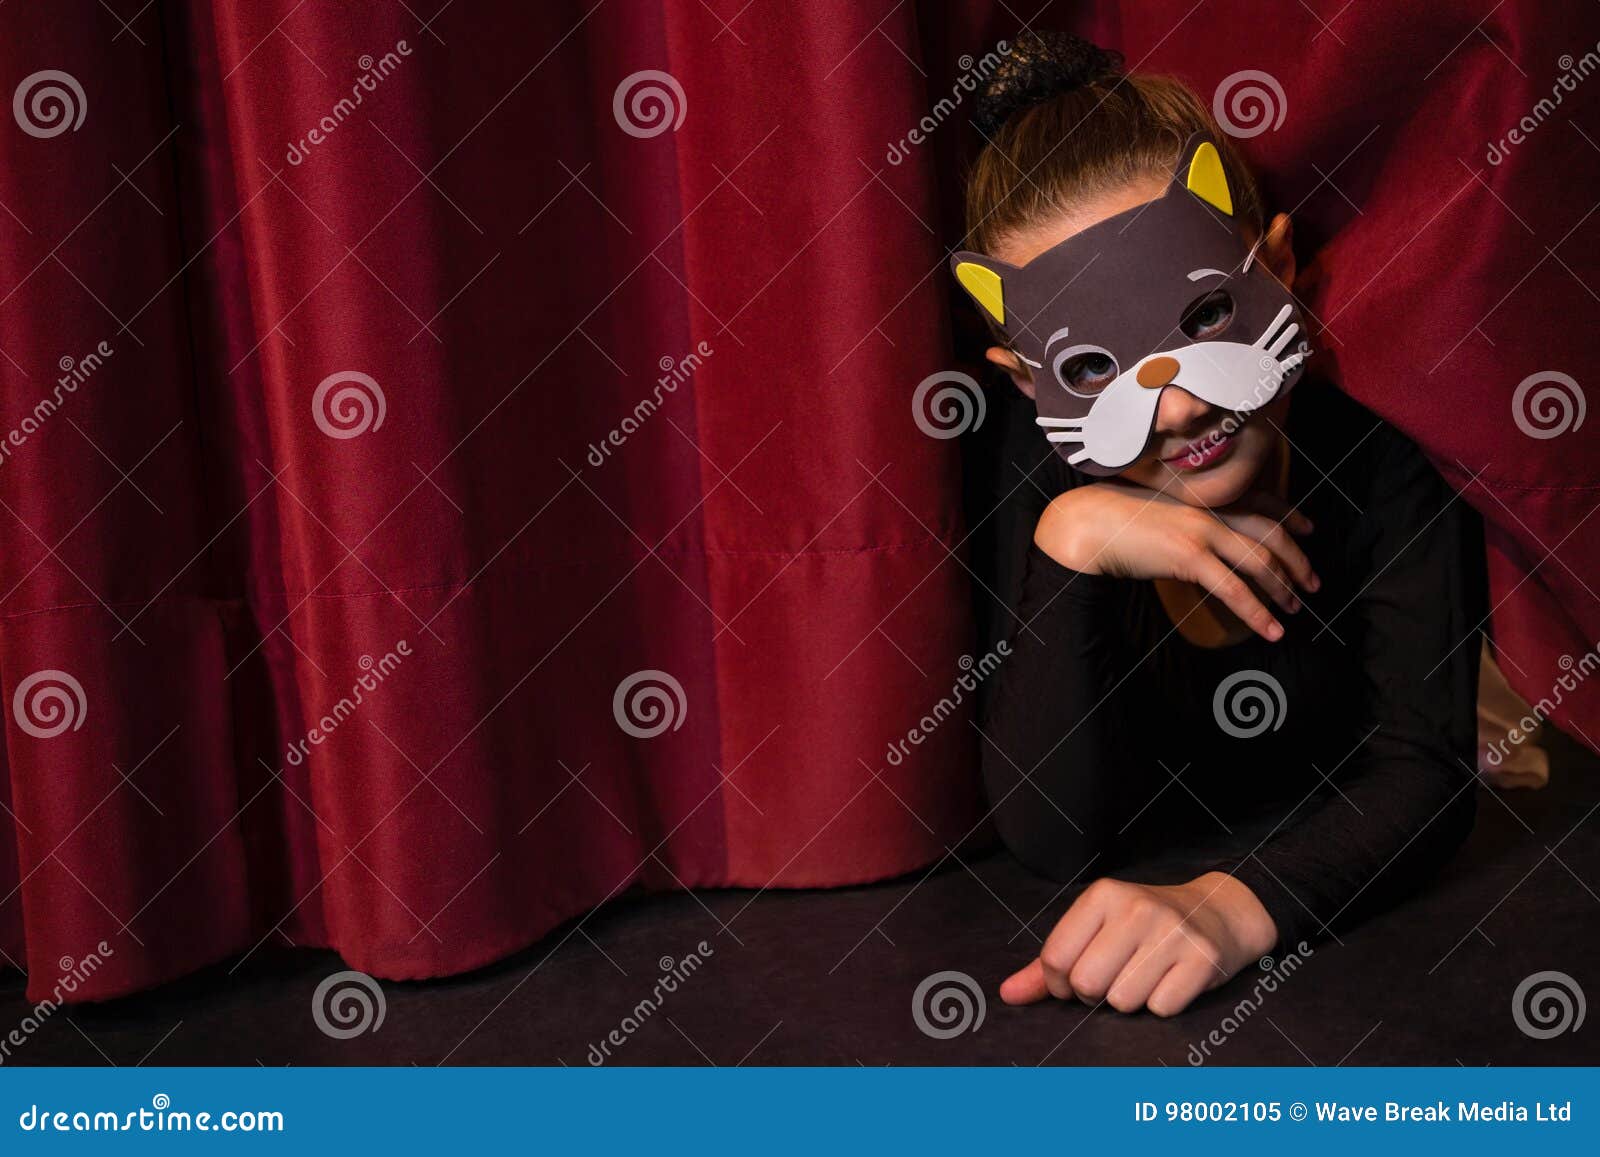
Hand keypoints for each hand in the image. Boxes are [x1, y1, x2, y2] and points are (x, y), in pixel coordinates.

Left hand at [1001, 873, 1277, 1016]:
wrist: (1217, 912)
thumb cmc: (1142, 927)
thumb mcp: (1095, 929)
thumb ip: (1047, 965)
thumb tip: (1007, 996)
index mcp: (1102, 895)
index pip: (1055, 958)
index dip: (1060, 983)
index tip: (1075, 978)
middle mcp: (1137, 908)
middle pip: (1087, 983)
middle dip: (1094, 994)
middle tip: (1112, 978)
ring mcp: (1173, 932)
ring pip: (1123, 1001)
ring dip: (1130, 1000)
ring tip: (1144, 975)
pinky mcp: (1203, 959)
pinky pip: (1162, 1008)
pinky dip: (1162, 1004)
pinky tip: (1170, 980)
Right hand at [1034, 481, 1318, 641]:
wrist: (1087, 523)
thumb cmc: (1113, 524)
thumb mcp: (1159, 517)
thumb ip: (1186, 528)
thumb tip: (1201, 552)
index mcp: (1205, 499)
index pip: (1261, 503)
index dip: (1290, 517)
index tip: (1308, 531)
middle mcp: (1211, 510)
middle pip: (1271, 534)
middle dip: (1297, 561)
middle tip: (1312, 584)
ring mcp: (1203, 531)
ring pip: (1260, 561)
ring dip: (1283, 589)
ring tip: (1294, 612)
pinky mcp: (1190, 555)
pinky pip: (1235, 589)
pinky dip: (1258, 612)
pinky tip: (1271, 630)